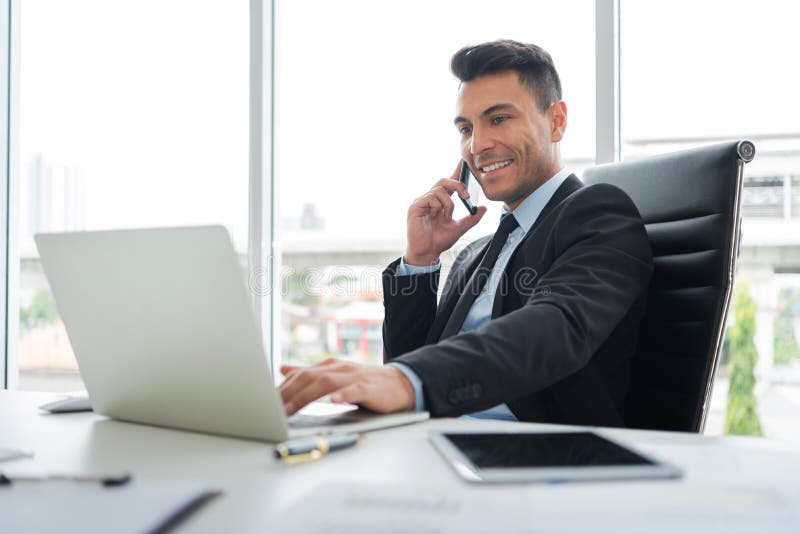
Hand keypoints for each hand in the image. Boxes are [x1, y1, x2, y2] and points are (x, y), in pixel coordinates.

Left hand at [279, 359, 414, 415]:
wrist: (400, 383)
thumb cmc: (365, 382)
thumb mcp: (333, 375)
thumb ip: (308, 374)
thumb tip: (282, 369)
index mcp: (329, 367)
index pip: (300, 375)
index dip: (281, 388)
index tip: (264, 402)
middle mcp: (339, 369)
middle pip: (308, 378)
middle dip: (287, 393)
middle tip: (270, 409)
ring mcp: (354, 377)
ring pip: (326, 384)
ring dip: (305, 397)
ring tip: (289, 409)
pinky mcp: (369, 388)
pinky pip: (355, 390)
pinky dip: (343, 396)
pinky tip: (333, 402)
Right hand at [404, 161, 486, 265]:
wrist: (427, 253)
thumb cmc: (439, 241)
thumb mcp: (460, 228)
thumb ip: (472, 218)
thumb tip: (483, 208)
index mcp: (440, 202)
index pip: (449, 182)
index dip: (456, 171)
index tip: (464, 161)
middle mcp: (430, 199)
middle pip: (444, 180)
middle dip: (457, 185)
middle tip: (467, 196)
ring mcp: (422, 202)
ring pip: (439, 189)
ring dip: (449, 203)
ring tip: (447, 216)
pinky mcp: (415, 207)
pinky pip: (430, 197)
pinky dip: (438, 206)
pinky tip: (438, 216)